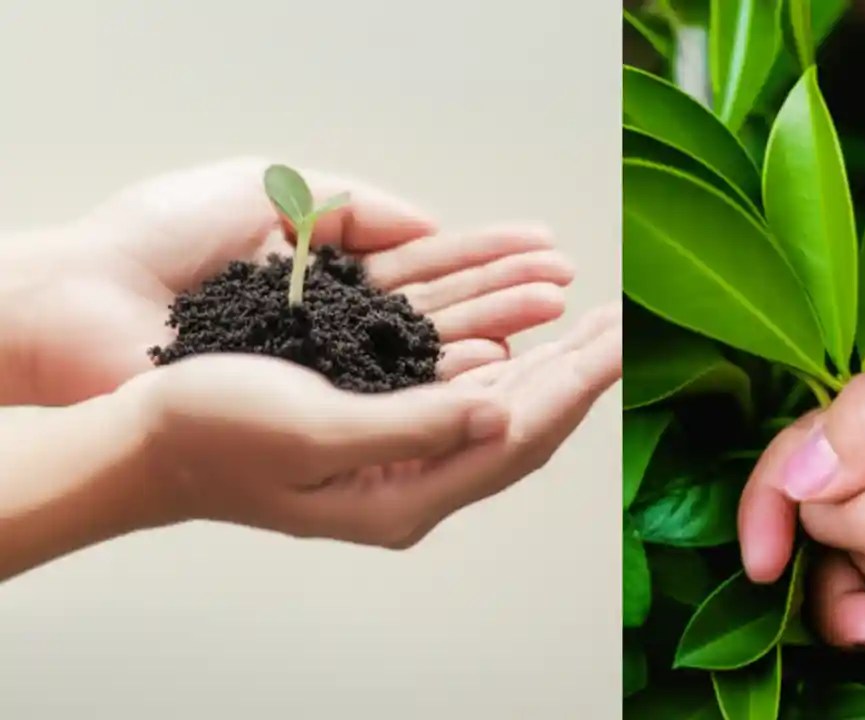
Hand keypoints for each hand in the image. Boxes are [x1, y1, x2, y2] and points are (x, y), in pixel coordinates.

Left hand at [0, 157, 574, 404]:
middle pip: (450, 320)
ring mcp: (330, 377)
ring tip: (569, 330)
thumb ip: (363, 208)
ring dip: (505, 341)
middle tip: (584, 302)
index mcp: (336, 276)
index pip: (435, 270)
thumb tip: (436, 224)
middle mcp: (343, 332)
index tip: (549, 252)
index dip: (495, 263)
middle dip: (518, 305)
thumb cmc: (162, 240)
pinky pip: (399, 399)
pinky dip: (454, 384)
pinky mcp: (313, 415)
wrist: (85, 296)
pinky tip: (505, 371)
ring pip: (436, 361)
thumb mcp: (275, 192)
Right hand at [121, 303, 619, 546]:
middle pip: (524, 426)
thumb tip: (502, 414)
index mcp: (404, 495)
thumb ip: (413, 428)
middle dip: (579, 372)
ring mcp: (400, 465)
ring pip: (501, 414)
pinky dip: (505, 370)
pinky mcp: (381, 437)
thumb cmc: (215, 433)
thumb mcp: (313, 428)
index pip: (519, 435)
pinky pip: (466, 404)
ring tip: (594, 330)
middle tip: (625, 323)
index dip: (577, 382)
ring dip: (550, 369)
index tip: (621, 334)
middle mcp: (414, 486)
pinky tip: (523, 346)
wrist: (149, 442)